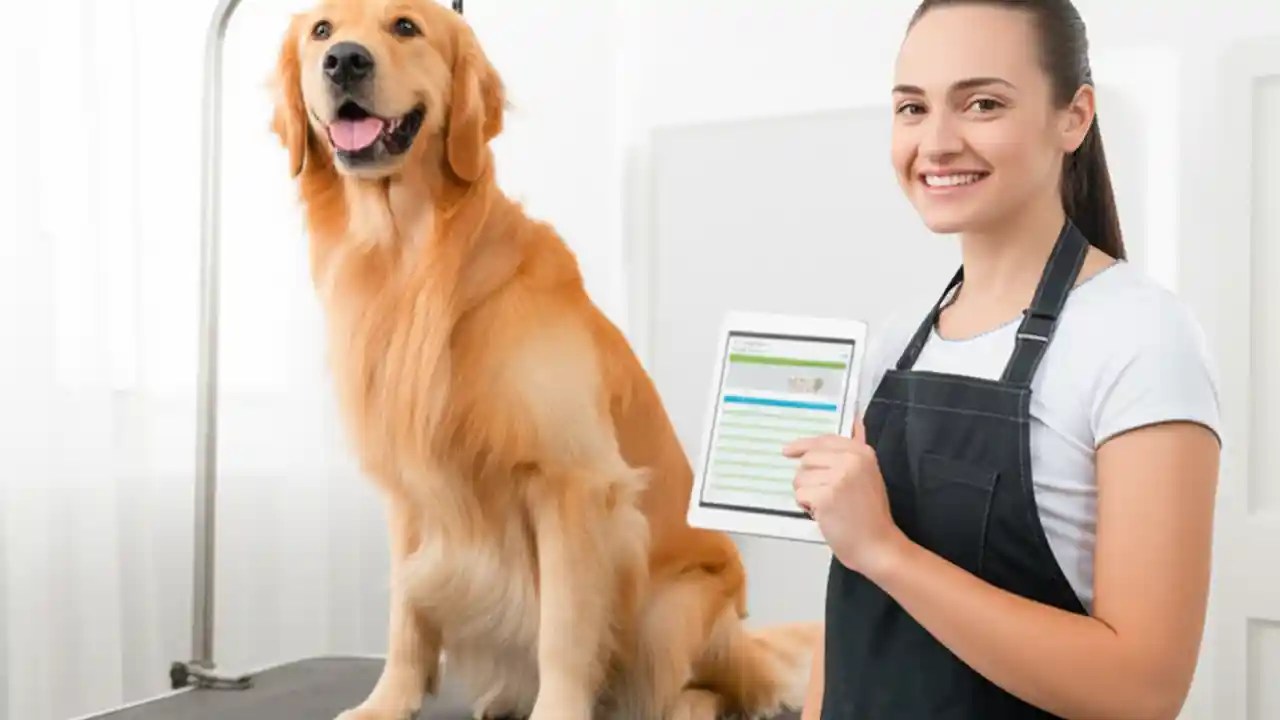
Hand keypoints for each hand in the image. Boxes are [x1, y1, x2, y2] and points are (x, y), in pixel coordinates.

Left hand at [784, 417, 904, 576]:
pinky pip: (800, 495)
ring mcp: (838, 478)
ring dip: (806, 494)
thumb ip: (854, 451)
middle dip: (808, 478)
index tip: (788, 451)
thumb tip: (855, 420)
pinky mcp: (825, 496)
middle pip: (807, 459)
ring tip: (827, 507)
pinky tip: (823, 515)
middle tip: (824, 496)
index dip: (804, 446)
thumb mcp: (868, 475)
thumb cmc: (871, 515)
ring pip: (800, 478)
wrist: (878, 545)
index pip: (824, 441)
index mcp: (862, 452)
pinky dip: (806, 507)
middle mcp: (851, 460)